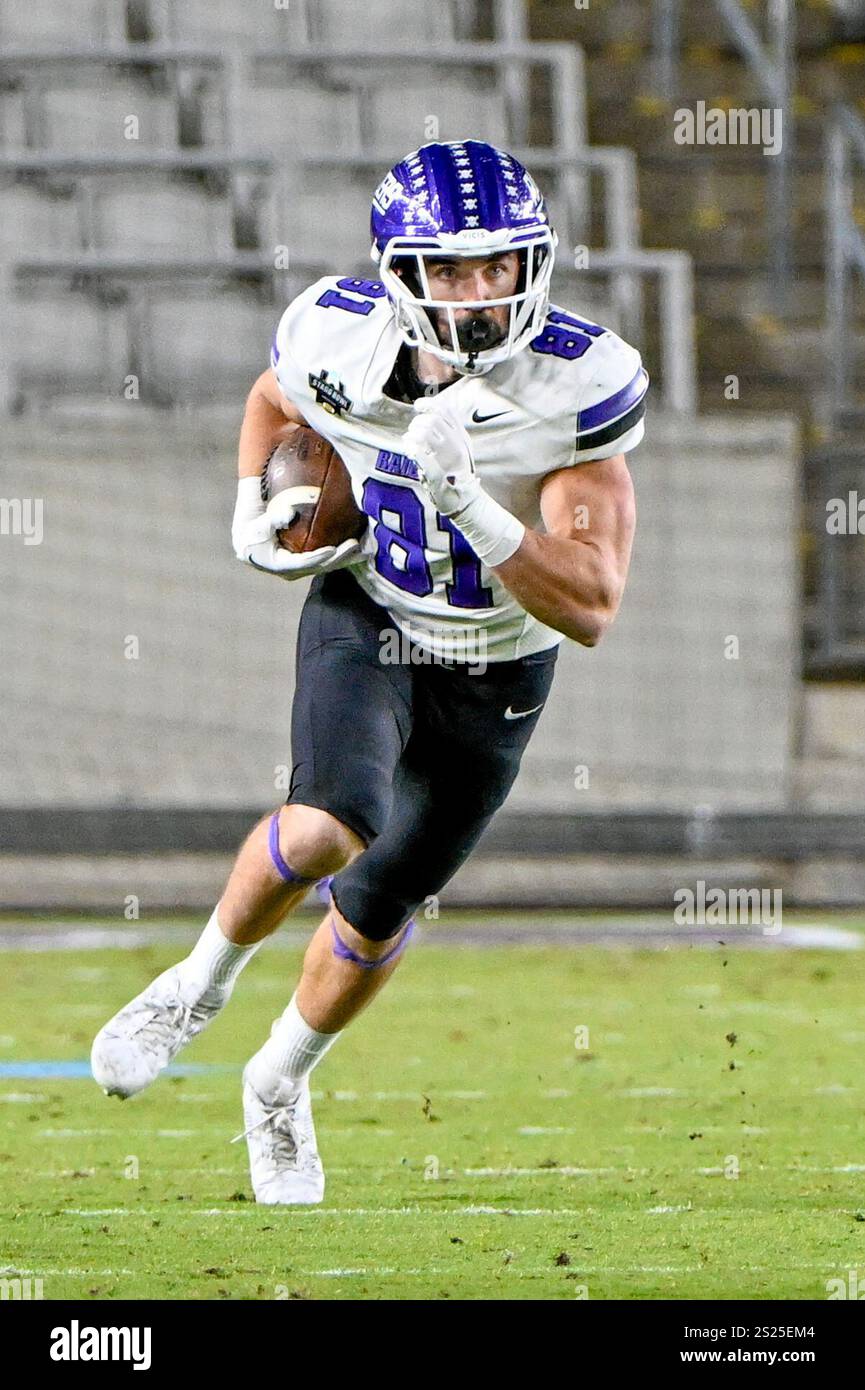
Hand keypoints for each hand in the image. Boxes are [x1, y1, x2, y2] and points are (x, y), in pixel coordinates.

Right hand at [232, 476, 368, 580]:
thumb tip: (289, 512)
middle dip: (339, 558)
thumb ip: (273, 518)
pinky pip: (327, 561)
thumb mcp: (258, 523)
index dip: (318, 558)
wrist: (248, 535)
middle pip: (319, 567)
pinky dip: (343, 555)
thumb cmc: (252, 528)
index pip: (302, 563)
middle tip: (354, 545)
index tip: (332, 550)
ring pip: (326, 566)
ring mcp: (301, 570)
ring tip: (364, 549)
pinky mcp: (307, 565)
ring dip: (346, 559)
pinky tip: (360, 549)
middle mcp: (291, 571)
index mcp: (278, 564)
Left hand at [402, 394, 479, 516]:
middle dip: (417, 423)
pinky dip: (414, 451)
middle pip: (433, 420)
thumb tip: (429, 413)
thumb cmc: (456, 474)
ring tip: (408, 443)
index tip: (418, 406)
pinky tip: (409, 450)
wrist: (466, 502)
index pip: (446, 410)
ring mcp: (449, 460)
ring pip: (426, 434)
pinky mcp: (439, 475)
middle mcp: (457, 445)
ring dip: (412, 436)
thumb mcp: (458, 448)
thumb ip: (447, 432)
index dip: (429, 404)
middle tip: (412, 432)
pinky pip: (424, 458)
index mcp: (461, 437)